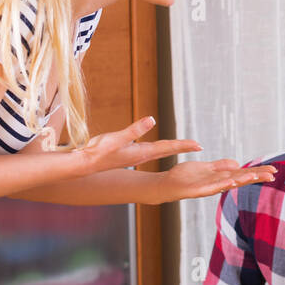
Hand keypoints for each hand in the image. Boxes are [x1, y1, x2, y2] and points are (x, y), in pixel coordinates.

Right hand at [77, 116, 203, 174]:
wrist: (85, 164)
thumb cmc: (99, 151)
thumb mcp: (118, 138)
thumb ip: (135, 129)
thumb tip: (152, 119)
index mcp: (142, 151)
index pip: (167, 147)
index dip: (183, 145)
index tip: (198, 145)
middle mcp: (142, 154)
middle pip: (167, 149)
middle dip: (182, 147)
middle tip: (198, 146)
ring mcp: (136, 155)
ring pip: (159, 150)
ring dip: (172, 147)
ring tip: (183, 146)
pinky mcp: (129, 154)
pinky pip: (150, 150)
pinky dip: (159, 148)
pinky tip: (158, 147)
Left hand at [159, 159, 277, 202]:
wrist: (166, 183)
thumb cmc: (185, 177)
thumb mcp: (206, 168)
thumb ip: (221, 166)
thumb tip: (237, 164)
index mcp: (220, 177)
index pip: (242, 173)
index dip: (257, 172)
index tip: (273, 170)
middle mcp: (216, 183)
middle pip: (240, 179)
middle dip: (256, 176)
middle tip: (272, 175)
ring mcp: (207, 187)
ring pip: (229, 183)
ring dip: (243, 180)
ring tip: (257, 176)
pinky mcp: (196, 190)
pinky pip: (211, 187)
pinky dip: (222, 184)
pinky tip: (231, 181)